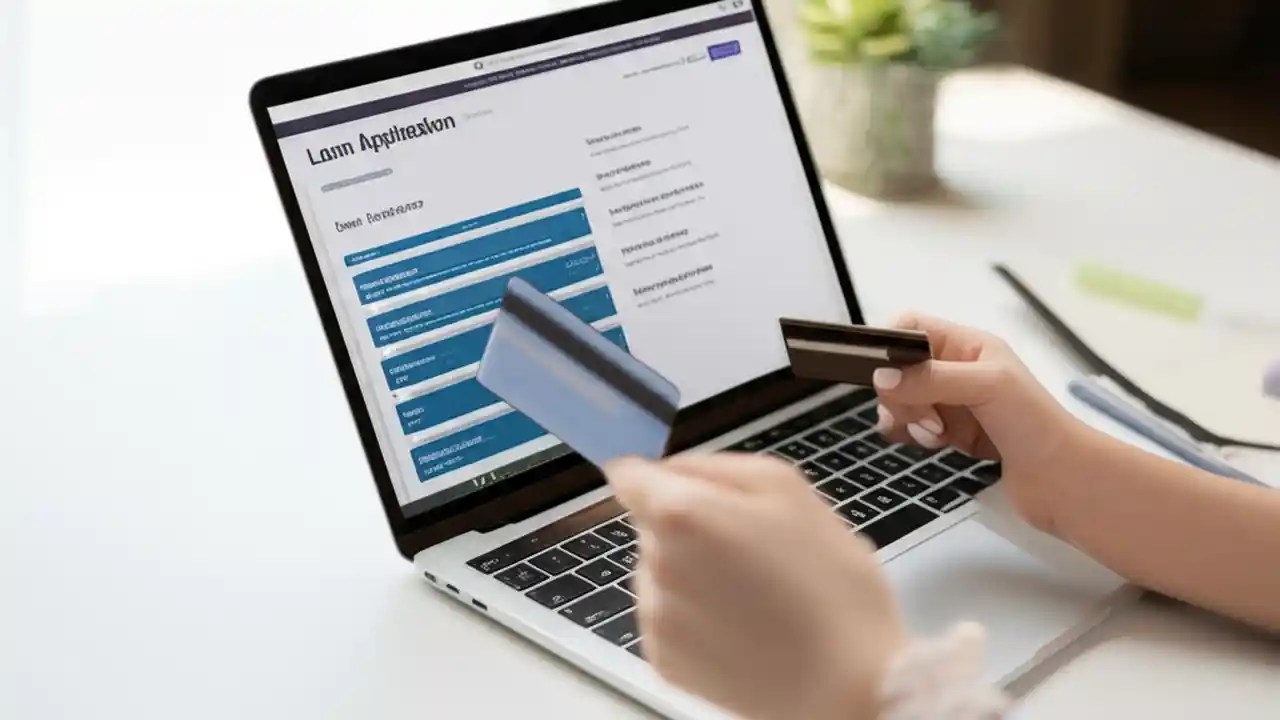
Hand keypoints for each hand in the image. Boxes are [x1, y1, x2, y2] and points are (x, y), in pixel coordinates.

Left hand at [605, 453, 904, 719]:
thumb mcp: (788, 488)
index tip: (685, 489)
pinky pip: (667, 619)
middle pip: (652, 526)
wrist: (848, 683)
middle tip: (753, 548)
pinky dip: (694, 617)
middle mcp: (655, 564)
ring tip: (754, 594)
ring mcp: (656, 618)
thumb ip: (718, 466)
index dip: (655, 476)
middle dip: (691, 527)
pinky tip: (742, 626)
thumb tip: (669, 467)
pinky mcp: (663, 661)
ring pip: (659, 573)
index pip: (629, 475)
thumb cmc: (830, 584)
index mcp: (682, 513)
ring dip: (691, 573)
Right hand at [870, 313, 1084, 531]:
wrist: (1063, 480)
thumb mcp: (984, 387)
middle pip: (900, 369)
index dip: (892, 345)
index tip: (884, 374)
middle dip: (901, 394)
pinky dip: (910, 434)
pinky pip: (911, 426)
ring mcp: (951, 403)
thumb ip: (931, 379)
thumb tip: (880, 377)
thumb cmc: (1033, 422)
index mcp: (968, 346)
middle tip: (927, 418)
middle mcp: (956, 370)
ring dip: (904, 417)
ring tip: (933, 435)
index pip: (913, 327)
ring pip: (901, 400)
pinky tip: (930, 444)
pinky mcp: (950, 434)